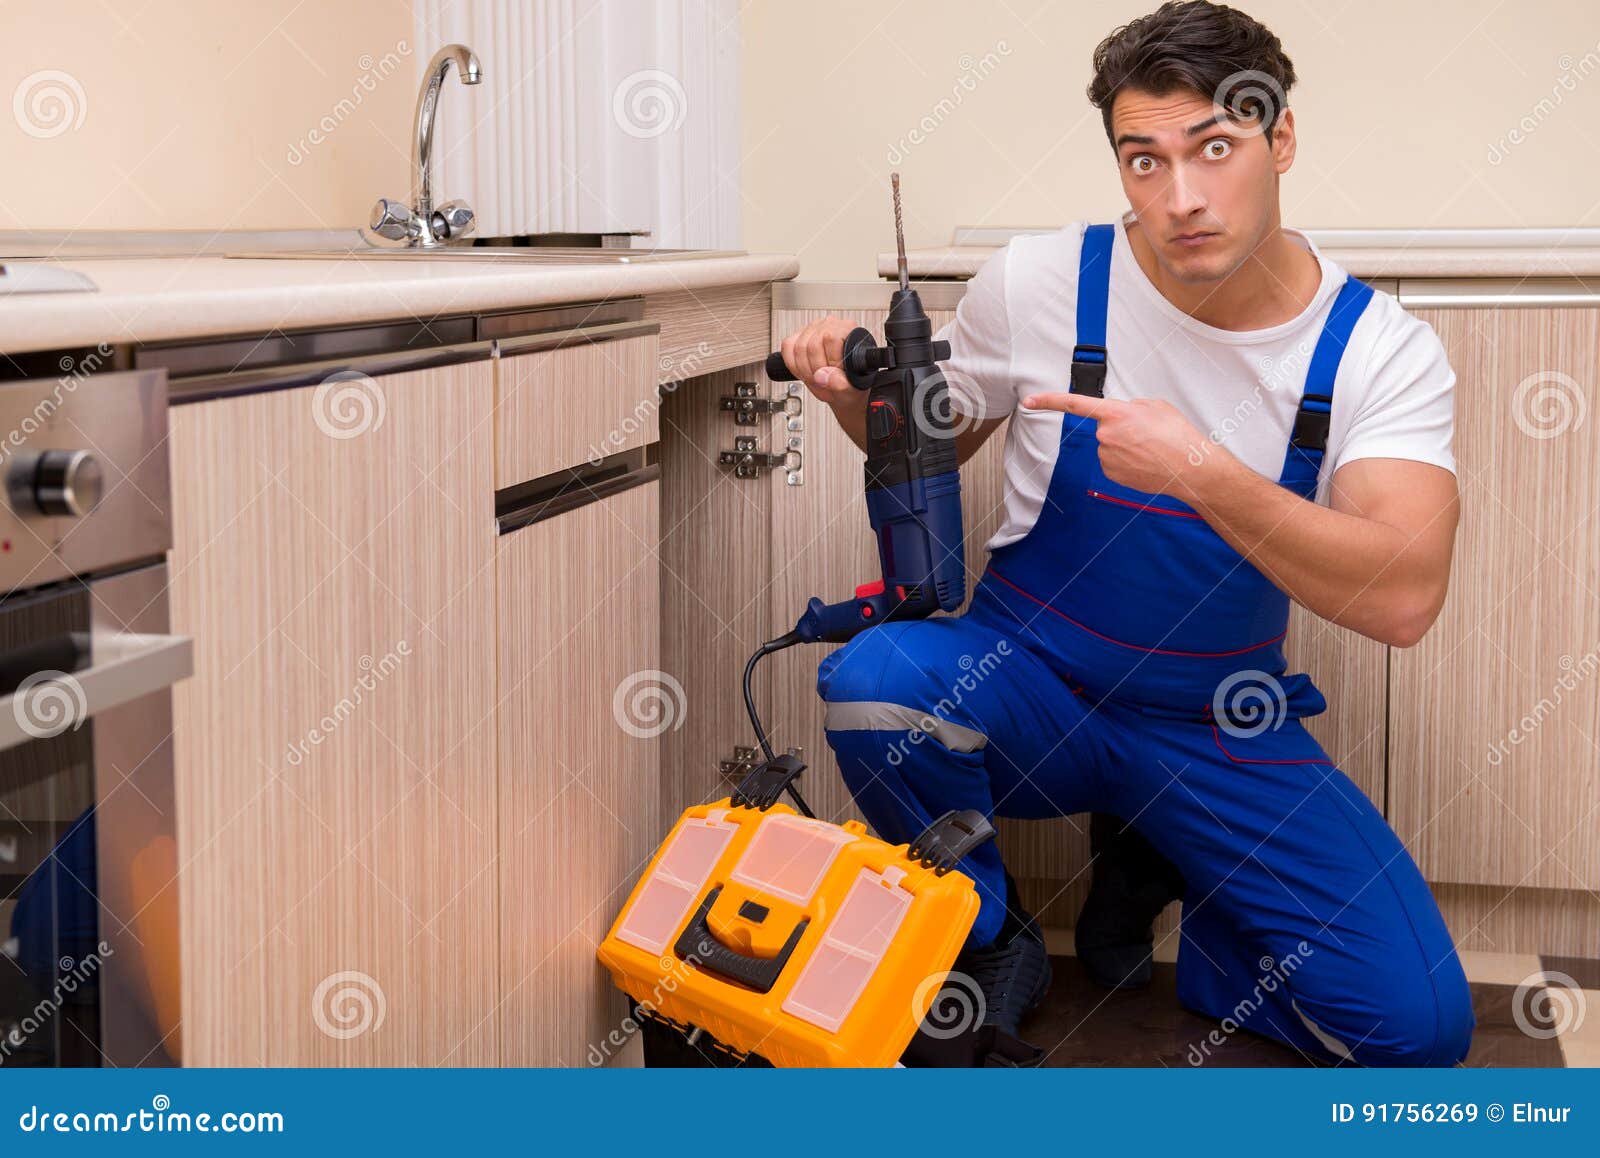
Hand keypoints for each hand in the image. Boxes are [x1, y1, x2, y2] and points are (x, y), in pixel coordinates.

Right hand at [778, 316, 866, 411]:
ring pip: (798, 347)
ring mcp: (813, 329)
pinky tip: (805, 372)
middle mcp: (831, 325)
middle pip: (811, 345)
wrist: (844, 385)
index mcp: (849, 332)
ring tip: (815, 379)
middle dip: (815, 371)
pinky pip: (787, 347)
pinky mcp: (798, 336)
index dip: (828, 362)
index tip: (832, 377)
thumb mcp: (852, 388)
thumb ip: (841, 383)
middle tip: (822, 382)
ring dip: (804, 370)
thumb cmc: (851, 382)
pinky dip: (793, 365)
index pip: (830, 338)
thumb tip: (823, 375)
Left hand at [1022, 392, 1216, 499]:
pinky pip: (1113, 462)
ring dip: (1125, 445)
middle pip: (1104, 427)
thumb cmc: (1178, 436)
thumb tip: (1122, 414)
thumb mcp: (1156, 406)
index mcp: (1116, 414)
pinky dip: (1126, 461)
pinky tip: (1145, 462)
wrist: (1190, 469)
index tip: (1029, 401)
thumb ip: (1131, 405)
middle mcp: (1106, 436)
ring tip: (1150, 449)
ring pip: (1109, 446)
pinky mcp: (1111, 474)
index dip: (1049, 401)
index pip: (1074, 404)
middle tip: (1147, 434)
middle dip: (1121, 428)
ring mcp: (1106, 458)